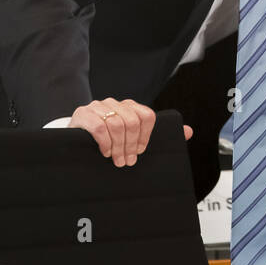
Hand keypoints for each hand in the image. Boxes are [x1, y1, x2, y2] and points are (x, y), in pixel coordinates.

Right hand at [68, 98, 192, 166]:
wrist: (77, 136)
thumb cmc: (109, 139)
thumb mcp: (134, 137)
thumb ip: (159, 134)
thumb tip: (188, 131)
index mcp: (129, 106)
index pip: (147, 116)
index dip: (146, 136)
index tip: (140, 151)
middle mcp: (114, 103)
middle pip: (132, 122)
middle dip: (131, 145)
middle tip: (128, 161)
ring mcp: (98, 107)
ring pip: (117, 125)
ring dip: (119, 147)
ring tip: (117, 160)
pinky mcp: (83, 114)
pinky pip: (99, 127)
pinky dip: (105, 142)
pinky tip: (105, 152)